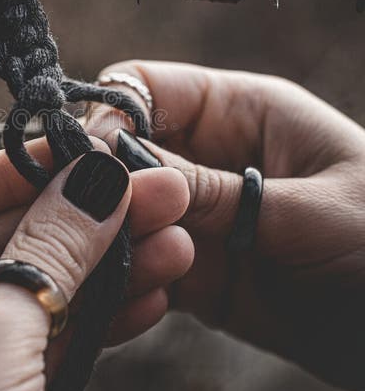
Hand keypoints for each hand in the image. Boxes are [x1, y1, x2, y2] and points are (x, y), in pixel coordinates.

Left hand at [0, 140, 190, 390]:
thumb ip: (50, 250)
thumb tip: (98, 177)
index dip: (15, 168)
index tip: (85, 147)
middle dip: (78, 219)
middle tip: (153, 190)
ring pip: (25, 287)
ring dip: (101, 266)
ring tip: (175, 239)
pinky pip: (38, 336)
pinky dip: (93, 316)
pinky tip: (153, 294)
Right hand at [89, 61, 364, 390]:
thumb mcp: (309, 210)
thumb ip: (215, 192)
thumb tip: (118, 169)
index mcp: (242, 112)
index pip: (146, 87)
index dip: (107, 114)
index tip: (86, 162)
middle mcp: (211, 158)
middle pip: (122, 152)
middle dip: (99, 185)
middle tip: (82, 225)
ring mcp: (201, 219)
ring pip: (124, 216)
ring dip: (111, 240)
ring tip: (120, 272)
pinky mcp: (199, 275)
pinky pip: (143, 269)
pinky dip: (126, 283)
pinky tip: (129, 302)